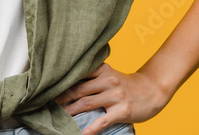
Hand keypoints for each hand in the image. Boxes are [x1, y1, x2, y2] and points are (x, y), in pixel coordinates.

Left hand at [53, 63, 169, 134]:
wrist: (153, 90)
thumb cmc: (127, 84)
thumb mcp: (109, 74)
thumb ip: (92, 76)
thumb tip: (68, 82)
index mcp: (102, 70)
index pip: (77, 75)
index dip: (61, 81)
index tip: (46, 86)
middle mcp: (107, 80)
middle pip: (78, 89)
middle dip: (60, 97)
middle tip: (45, 102)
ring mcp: (115, 96)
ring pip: (86, 103)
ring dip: (69, 111)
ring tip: (57, 116)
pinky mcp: (121, 111)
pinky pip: (102, 121)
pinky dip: (90, 129)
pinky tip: (81, 134)